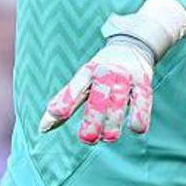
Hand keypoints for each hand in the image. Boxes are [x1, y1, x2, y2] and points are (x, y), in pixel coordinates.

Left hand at [38, 36, 153, 143]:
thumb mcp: (82, 82)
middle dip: (92, 121)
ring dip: (113, 124)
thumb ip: (64, 104)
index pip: (75, 87)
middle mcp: (106, 73)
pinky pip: (142, 102)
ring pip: (118, 103)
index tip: (56, 113)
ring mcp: (125, 77)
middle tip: (87, 139)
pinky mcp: (143, 83)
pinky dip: (138, 118)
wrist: (132, 46)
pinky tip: (134, 128)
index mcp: (87, 72)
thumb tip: (42, 129)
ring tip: (108, 137)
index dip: (66, 101)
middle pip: (98, 99)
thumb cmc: (101, 72)